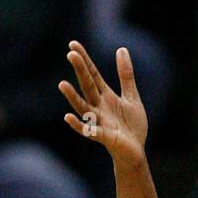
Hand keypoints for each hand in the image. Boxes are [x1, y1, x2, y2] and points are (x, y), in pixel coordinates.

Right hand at [60, 41, 146, 167]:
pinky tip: (68, 117)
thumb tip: (121, 49)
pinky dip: (79, 125)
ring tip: (62, 84)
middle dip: (80, 71)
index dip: (84, 59)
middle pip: (87, 86)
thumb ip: (125, 75)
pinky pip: (90, 131)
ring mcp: (100, 122)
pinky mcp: (104, 137)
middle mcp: (99, 106)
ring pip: (83, 107)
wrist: (136, 152)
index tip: (72, 44)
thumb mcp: (131, 97)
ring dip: (73, 97)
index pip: (92, 74)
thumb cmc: (132, 126)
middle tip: (70, 54)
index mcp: (105, 95)